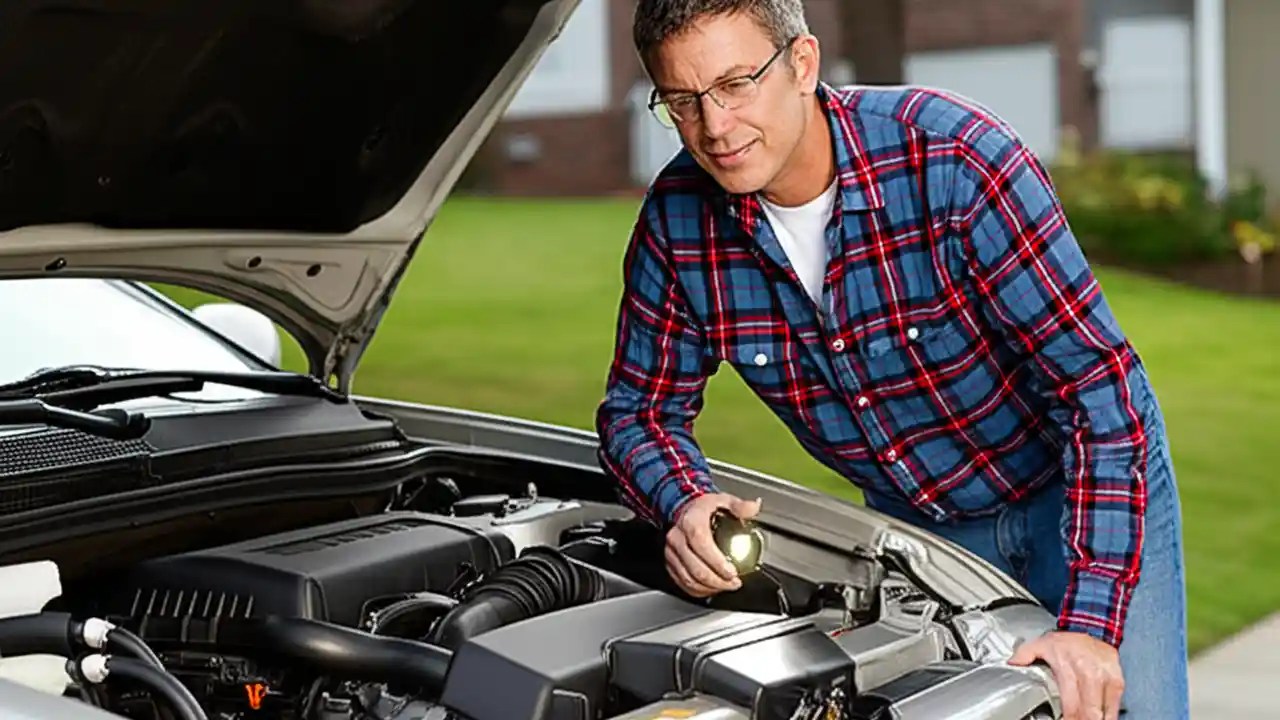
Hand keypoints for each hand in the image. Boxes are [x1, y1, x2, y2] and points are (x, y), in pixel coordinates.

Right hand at [664, 493, 761, 597]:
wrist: (685, 511)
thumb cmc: (704, 509)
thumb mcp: (724, 501)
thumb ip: (740, 506)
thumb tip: (754, 507)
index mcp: (691, 522)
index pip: (702, 545)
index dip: (717, 562)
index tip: (732, 572)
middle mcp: (677, 538)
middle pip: (696, 567)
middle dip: (718, 580)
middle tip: (734, 583)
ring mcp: (672, 553)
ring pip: (688, 578)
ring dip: (709, 588)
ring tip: (727, 586)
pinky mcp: (670, 563)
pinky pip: (682, 583)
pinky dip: (698, 590)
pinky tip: (712, 589)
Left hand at [1008, 631, 1123, 719]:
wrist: (1092, 627)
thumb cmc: (1066, 642)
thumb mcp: (1042, 643)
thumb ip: (1025, 654)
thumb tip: (1012, 663)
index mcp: (1069, 669)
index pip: (1071, 706)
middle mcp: (1090, 676)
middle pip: (1089, 713)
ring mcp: (1106, 680)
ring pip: (1104, 713)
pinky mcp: (1117, 683)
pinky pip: (1115, 707)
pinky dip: (1107, 717)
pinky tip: (1099, 719)